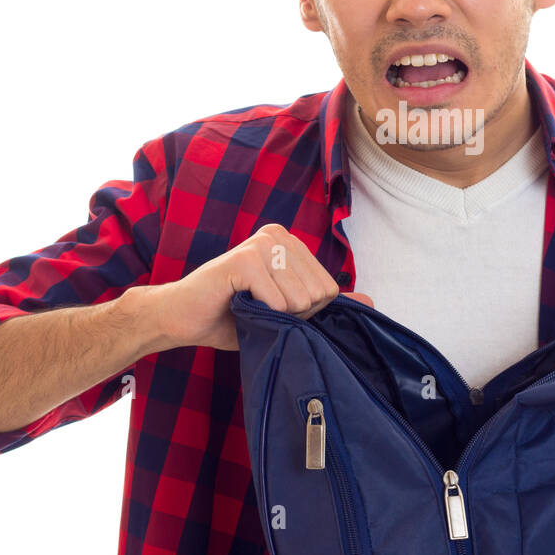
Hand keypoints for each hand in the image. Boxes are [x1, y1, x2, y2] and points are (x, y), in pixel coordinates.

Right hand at [142, 223, 372, 351]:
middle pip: (317, 294)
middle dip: (291, 314)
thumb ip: (326, 304)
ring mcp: (260, 244)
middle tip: (258, 309)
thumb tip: (372, 303)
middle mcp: (277, 236)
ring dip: (273, 315)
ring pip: (299, 300)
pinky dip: (260, 314)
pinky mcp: (243, 260)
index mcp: (291, 243)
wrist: (183, 318)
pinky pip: (276, 302)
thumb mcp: (287, 311)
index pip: (329, 289)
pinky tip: (237, 304)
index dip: (304, 311)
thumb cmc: (233, 315)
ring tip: (247, 306)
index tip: (273, 307)